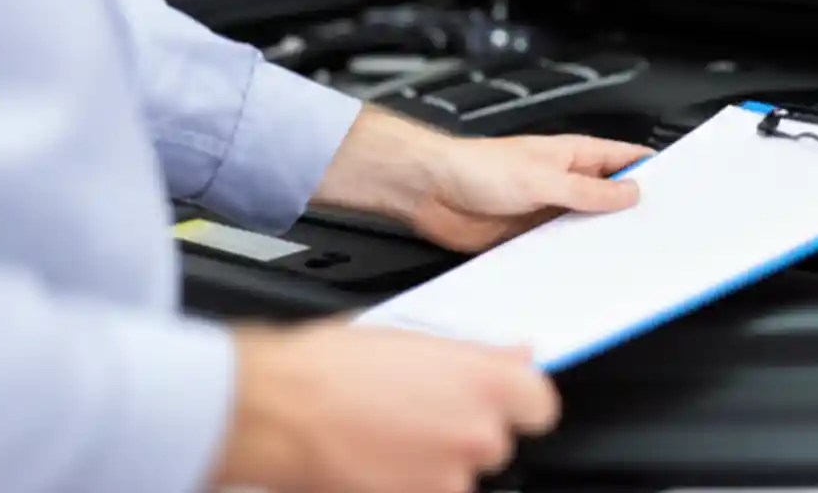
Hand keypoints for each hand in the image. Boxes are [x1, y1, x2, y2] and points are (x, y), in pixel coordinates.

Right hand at [210, 321, 559, 492]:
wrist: (275, 409)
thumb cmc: (329, 365)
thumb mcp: (414, 339)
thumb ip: (479, 356)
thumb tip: (520, 356)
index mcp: (488, 383)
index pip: (541, 406)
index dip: (516, 403)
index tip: (496, 401)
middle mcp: (478, 434)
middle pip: (497, 445)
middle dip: (465, 434)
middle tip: (420, 417)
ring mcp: (448, 481)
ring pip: (459, 479)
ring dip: (433, 466)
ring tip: (387, 441)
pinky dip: (407, 483)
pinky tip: (375, 462)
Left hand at [407, 133, 653, 251]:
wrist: (430, 190)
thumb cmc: (476, 166)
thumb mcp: (542, 178)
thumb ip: (588, 190)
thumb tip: (630, 192)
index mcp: (574, 156)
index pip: (627, 160)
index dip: (652, 173)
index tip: (675, 192)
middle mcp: (564, 181)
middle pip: (611, 198)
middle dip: (632, 215)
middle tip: (655, 236)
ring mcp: (548, 209)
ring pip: (587, 227)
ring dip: (600, 241)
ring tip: (625, 258)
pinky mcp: (529, 236)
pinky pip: (560, 249)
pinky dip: (571, 259)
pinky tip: (583, 272)